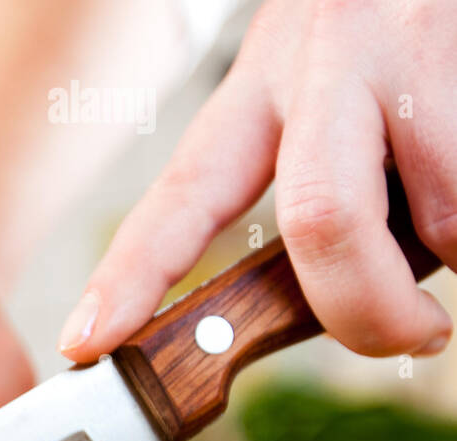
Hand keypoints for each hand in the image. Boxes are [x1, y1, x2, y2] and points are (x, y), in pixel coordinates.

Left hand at [58, 0, 456, 362]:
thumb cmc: (414, 22)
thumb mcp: (331, 77)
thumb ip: (318, 177)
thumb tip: (335, 300)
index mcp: (265, 76)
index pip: (183, 191)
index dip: (131, 276)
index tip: (86, 342)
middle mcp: (323, 54)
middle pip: (319, 223)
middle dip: (366, 309)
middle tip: (413, 337)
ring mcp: (407, 44)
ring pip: (437, 211)